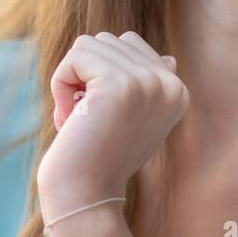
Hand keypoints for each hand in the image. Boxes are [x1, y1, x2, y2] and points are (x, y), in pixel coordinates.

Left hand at [36, 32, 188, 224]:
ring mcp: (148, 82)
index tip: (103, 117)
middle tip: (88, 118)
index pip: (130, 45)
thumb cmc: (99, 157)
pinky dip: (60, 83)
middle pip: (109, 40)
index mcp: (177, 90)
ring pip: (90, 44)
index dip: (101, 75)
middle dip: (85, 74)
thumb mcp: (134, 117)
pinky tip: (70, 116)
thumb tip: (168, 58)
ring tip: (80, 117)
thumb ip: (148, 85)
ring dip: (71, 79)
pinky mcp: (119, 85)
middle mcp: (170, 83)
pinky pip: (75, 57)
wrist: (86, 196)